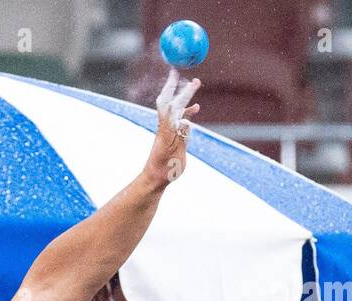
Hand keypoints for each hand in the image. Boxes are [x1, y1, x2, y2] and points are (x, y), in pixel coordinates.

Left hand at [145, 68, 200, 188]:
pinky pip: (180, 119)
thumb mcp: (175, 155)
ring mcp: (168, 130)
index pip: (173, 105)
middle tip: (177, 70)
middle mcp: (166, 126)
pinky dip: (188, 112)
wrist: (155, 178)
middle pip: (169, 101)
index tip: (185, 78)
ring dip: (183, 96)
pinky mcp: (171, 135)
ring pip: (175, 108)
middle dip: (173, 85)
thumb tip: (186, 122)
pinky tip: (196, 108)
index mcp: (167, 129)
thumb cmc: (165, 170)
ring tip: (194, 84)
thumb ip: (181, 138)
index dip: (179, 91)